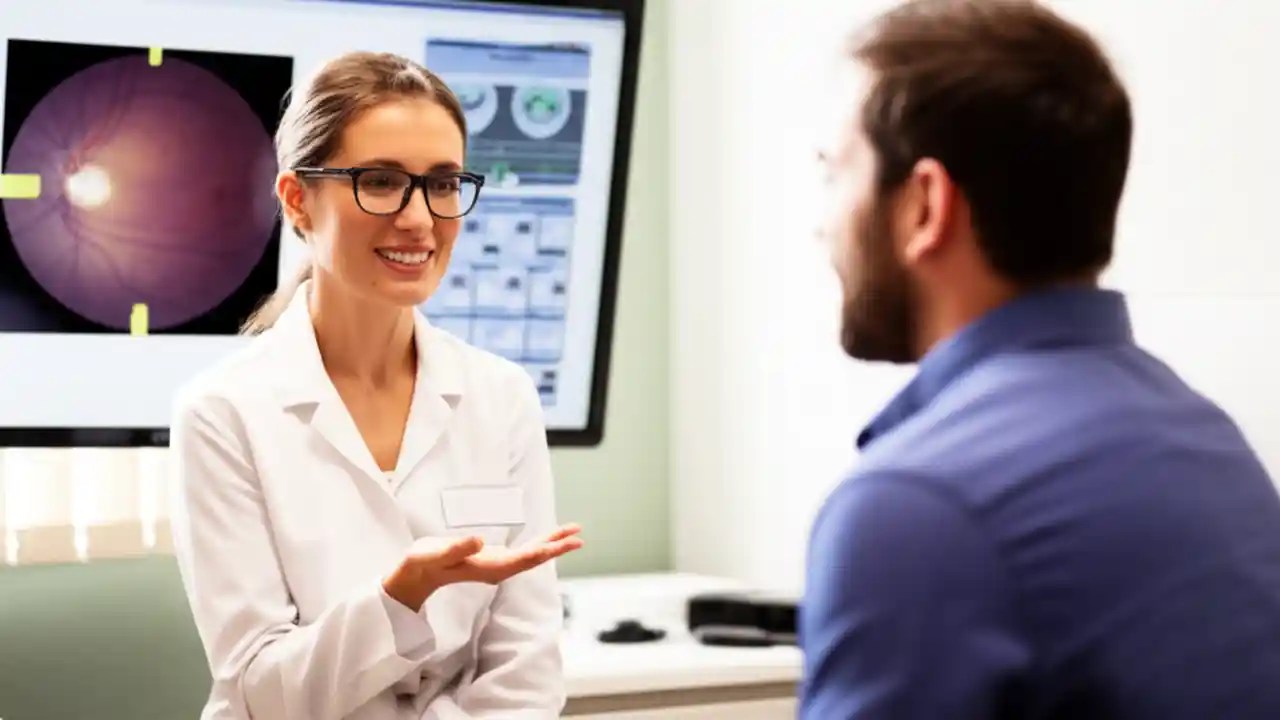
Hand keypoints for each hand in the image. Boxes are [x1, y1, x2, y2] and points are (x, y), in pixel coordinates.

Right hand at [383, 524, 583, 610]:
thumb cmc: (425, 564)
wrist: (417, 575)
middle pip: (533, 558)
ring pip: (531, 554)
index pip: (522, 559)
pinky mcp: (494, 559)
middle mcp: (498, 569)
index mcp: (488, 568)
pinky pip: (523, 551)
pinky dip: (538, 543)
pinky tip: (549, 538)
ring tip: (573, 534)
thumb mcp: (436, 554)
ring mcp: (497, 564)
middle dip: (556, 547)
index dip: (544, 551)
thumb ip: (457, 549)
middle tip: (579, 537)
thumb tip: (479, 541)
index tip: (563, 544)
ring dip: (552, 544)